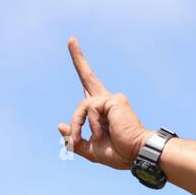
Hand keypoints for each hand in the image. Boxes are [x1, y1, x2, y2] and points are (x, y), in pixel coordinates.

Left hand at [57, 37, 152, 169]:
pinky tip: (101, 133)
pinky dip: (90, 124)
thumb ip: (75, 139)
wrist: (135, 155)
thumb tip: (60, 126)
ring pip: (82, 107)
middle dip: (78, 57)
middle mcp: (106, 101)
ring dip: (78, 125)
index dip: (81, 71)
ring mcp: (111, 99)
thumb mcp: (91, 149)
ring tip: (90, 138)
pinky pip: (90, 109)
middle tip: (71, 39)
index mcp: (102, 111)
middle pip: (88, 77)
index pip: (89, 89)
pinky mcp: (114, 100)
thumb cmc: (118, 153)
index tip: (74, 49)